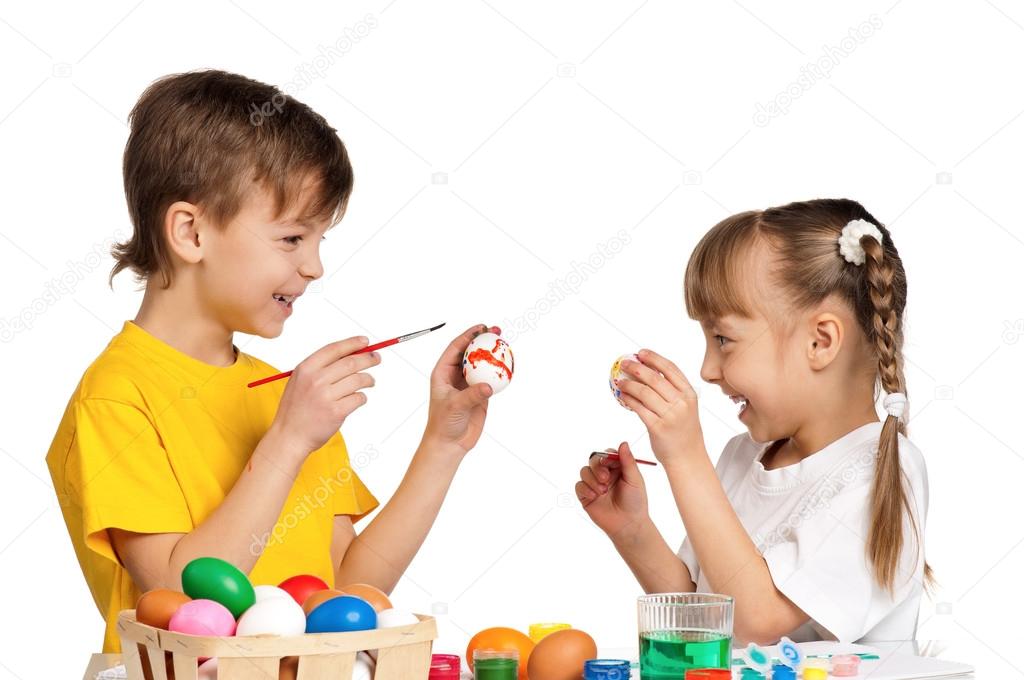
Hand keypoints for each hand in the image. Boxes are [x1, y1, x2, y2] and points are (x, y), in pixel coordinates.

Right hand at [270, 336, 380, 458]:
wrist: (289, 436)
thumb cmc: (296, 409)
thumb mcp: (300, 381)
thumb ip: (320, 368)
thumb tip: (350, 354)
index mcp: (305, 369)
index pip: (334, 349)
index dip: (352, 344)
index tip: (366, 342)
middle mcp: (315, 380)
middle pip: (350, 363)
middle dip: (368, 359)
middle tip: (377, 358)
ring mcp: (326, 396)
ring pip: (358, 380)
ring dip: (368, 379)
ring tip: (370, 381)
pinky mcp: (336, 412)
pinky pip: (358, 398)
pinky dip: (362, 398)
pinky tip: (357, 399)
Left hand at [421, 324, 496, 455]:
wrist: (449, 444)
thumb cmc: (443, 423)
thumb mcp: (455, 406)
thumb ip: (472, 395)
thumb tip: (489, 387)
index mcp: (443, 373)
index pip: (455, 348)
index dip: (468, 335)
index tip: (481, 328)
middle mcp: (455, 376)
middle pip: (470, 352)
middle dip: (482, 340)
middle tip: (496, 331)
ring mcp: (468, 384)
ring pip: (481, 364)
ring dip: (492, 354)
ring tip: (505, 344)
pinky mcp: (480, 394)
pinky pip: (491, 379)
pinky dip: (499, 372)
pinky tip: (508, 365)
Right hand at [576, 441, 649, 538]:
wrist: (628, 524)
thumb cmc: (635, 501)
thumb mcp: (634, 479)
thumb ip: (628, 461)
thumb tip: (623, 443)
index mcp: (617, 468)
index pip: (606, 454)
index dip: (606, 457)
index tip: (609, 463)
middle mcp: (604, 474)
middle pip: (593, 460)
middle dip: (597, 468)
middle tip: (605, 478)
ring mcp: (594, 484)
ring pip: (584, 471)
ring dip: (592, 479)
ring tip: (602, 491)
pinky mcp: (586, 496)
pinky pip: (579, 486)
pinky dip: (585, 489)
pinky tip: (594, 496)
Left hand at [615, 349, 704, 466]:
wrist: (688, 457)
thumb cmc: (684, 432)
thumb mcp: (686, 407)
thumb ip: (672, 391)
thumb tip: (649, 372)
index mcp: (689, 394)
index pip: (670, 369)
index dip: (654, 358)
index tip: (641, 353)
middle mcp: (681, 403)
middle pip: (654, 378)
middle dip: (637, 367)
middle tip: (625, 364)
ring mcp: (670, 415)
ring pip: (644, 392)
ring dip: (629, 384)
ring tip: (620, 381)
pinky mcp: (657, 427)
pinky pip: (638, 408)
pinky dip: (628, 399)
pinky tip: (623, 396)